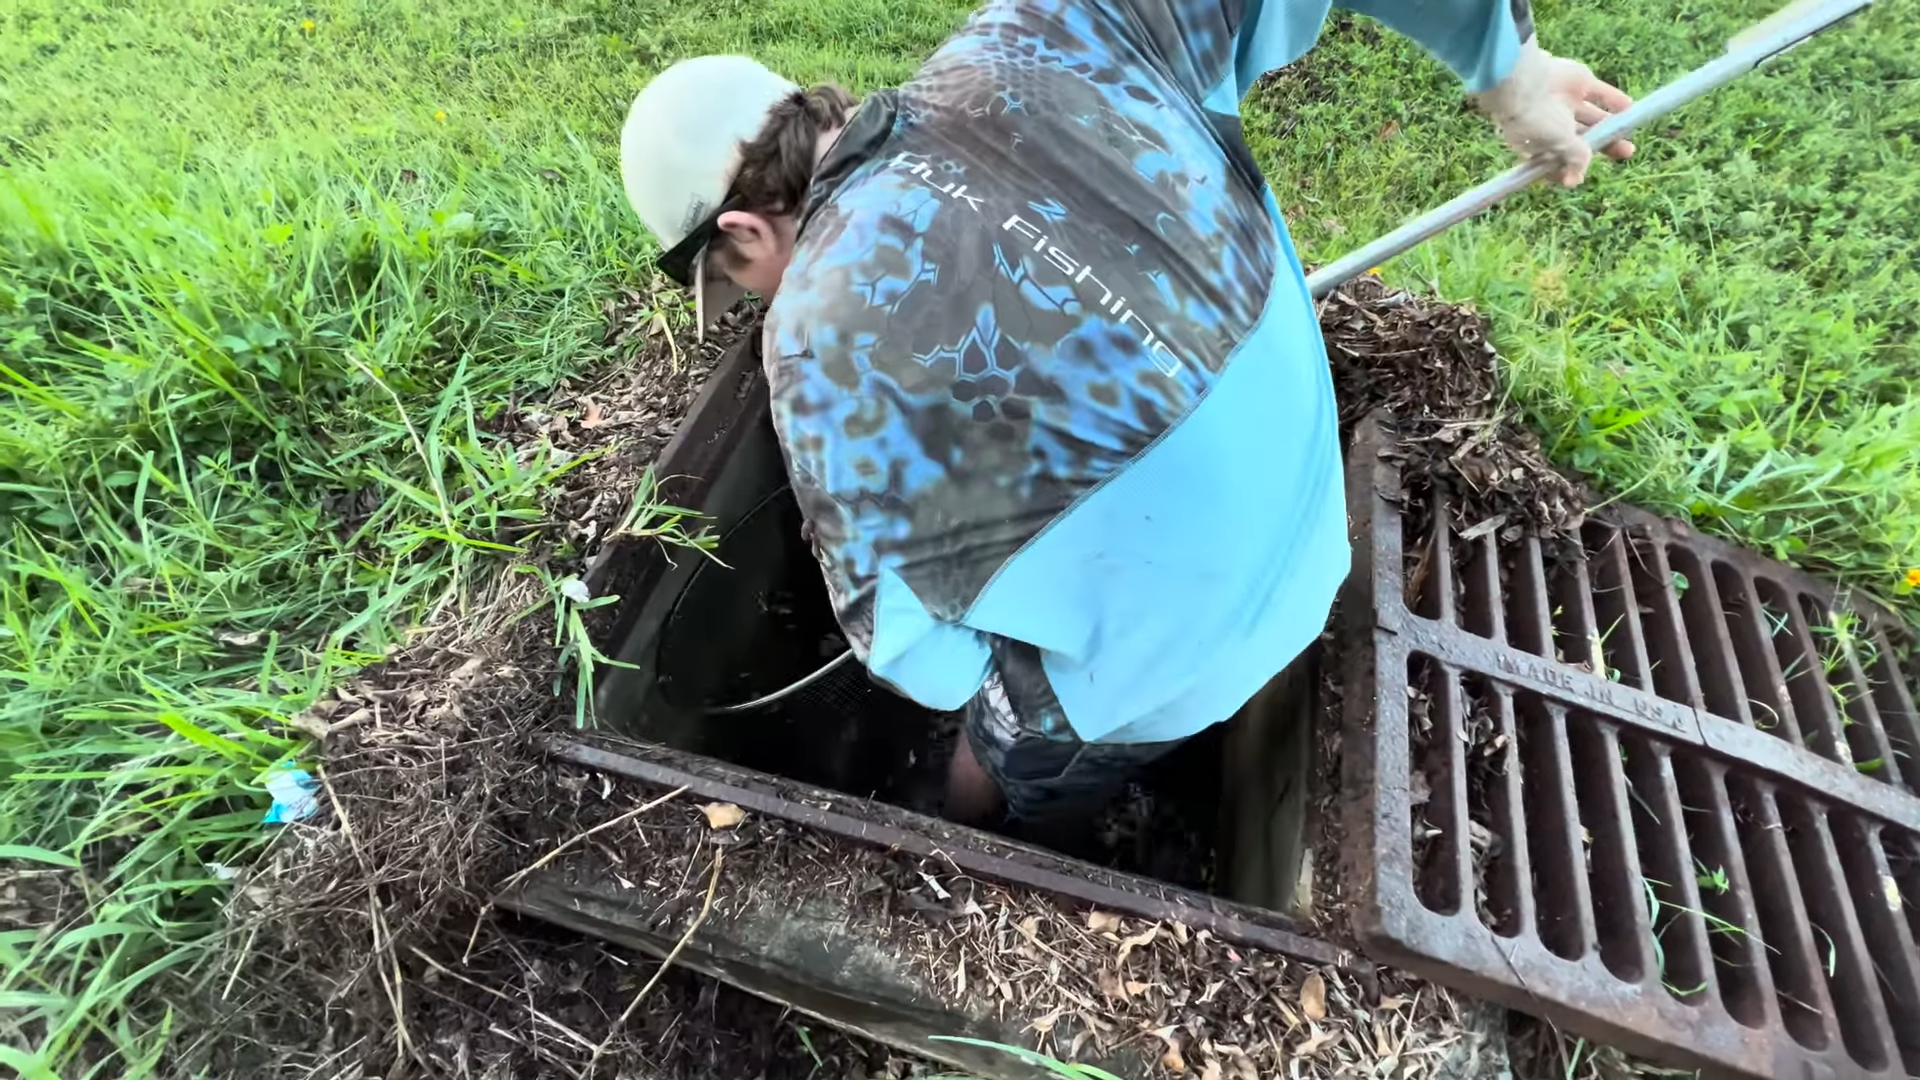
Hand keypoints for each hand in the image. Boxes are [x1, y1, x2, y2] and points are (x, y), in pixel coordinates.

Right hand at [1477, 40, 1634, 186]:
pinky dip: (1615, 100)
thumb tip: (1576, 180)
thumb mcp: (1556, 146)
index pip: (1558, 159)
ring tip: (1629, 131)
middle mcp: (1552, 122)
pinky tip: (1628, 108)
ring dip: (1612, 125)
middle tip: (1626, 152)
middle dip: (1603, 145)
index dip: (1571, 167)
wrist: (1526, 82)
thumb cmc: (1535, 121)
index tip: (1581, 176)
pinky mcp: (1578, 81)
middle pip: (1582, 138)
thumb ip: (1573, 158)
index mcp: (1539, 141)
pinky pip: (1601, 93)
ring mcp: (1565, 101)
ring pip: (1594, 116)